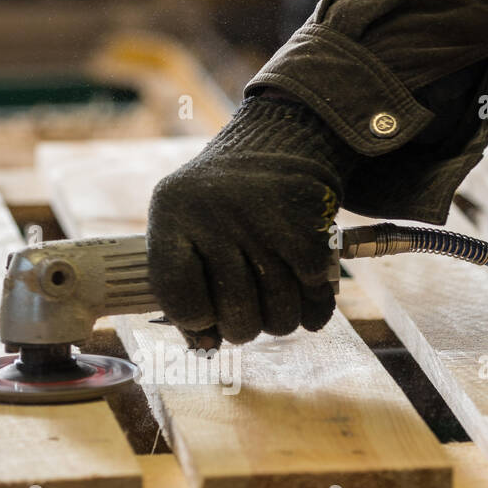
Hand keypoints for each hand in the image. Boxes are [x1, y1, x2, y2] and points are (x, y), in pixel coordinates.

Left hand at [146, 95, 357, 344]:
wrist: (282, 139)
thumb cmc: (223, 204)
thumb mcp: (187, 229)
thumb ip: (185, 290)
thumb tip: (205, 348)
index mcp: (172, 212)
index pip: (180, 300)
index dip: (195, 318)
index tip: (205, 309)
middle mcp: (216, 212)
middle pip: (236, 317)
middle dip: (244, 326)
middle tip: (247, 308)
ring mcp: (265, 219)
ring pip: (280, 315)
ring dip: (282, 319)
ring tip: (275, 297)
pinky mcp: (310, 224)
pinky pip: (314, 295)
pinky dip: (315, 303)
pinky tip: (305, 288)